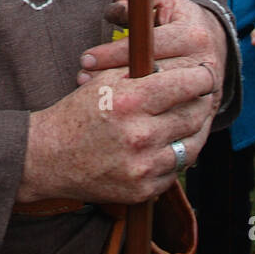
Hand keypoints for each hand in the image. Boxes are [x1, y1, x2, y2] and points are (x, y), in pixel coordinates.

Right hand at [19, 63, 214, 206]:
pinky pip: (176, 171)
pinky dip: (176, 156)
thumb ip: (140, 70)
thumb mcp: (105, 81)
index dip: (202, 77)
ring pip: (192, 146)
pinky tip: (170, 144)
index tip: (205, 74)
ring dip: (196, 130)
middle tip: (202, 94)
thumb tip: (178, 63)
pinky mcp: (144, 190)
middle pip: (194, 114)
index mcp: (131, 101)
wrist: (49, 157)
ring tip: (192, 119)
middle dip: (202, 101)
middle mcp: (140, 135)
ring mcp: (143, 166)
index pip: (186, 84)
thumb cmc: (77, 113)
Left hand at [76, 0, 226, 113]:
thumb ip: (138, 1)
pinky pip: (172, 124)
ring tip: (92, 98)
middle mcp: (202, 64)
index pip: (149, 46)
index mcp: (192, 35)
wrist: (215, 44)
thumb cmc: (177, 21)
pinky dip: (145, 123)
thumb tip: (117, 9)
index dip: (115, 53)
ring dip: (124, 100)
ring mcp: (206, 92)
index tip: (86, 59)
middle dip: (112, 79)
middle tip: (82, 79)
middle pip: (152, 77)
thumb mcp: (163, 2)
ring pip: (159, 102)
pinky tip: (121, 119)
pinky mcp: (204, 114)